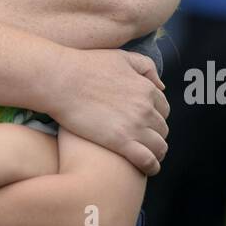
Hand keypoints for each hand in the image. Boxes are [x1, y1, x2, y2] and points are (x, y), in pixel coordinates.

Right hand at [47, 48, 167, 175]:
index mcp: (146, 88)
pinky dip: (151, 167)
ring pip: (159, 146)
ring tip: (148, 157)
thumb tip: (160, 84)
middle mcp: (145, 108)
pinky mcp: (120, 142)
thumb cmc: (85, 67)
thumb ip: (145, 66)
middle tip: (143, 139)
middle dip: (155, 134)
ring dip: (156, 152)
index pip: (163, 109)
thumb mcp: (121, 56)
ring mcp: (135, 126)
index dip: (156, 116)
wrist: (61, 80)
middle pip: (162, 129)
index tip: (146, 122)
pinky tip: (147, 169)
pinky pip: (147, 161)